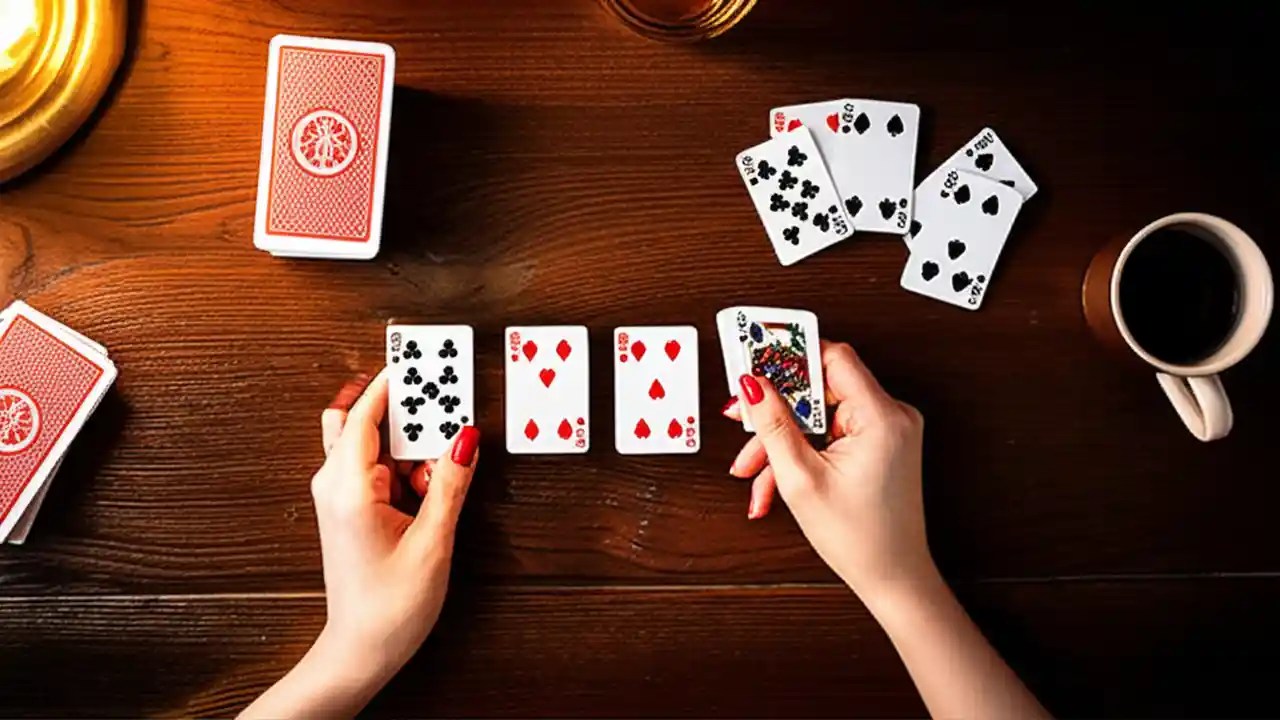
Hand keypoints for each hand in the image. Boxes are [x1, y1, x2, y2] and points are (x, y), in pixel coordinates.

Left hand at [313, 367, 479, 679]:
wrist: (361, 651)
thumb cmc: (388, 607)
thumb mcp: (433, 541)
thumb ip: (450, 484)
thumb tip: (465, 437)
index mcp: (348, 488)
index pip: (365, 412)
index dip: (394, 380)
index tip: (420, 355)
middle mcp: (336, 485)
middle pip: (365, 419)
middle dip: (407, 410)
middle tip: (445, 400)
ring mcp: (341, 496)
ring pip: (375, 443)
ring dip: (410, 444)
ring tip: (443, 461)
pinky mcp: (353, 507)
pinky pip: (378, 467)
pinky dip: (406, 466)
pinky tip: (430, 485)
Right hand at [725, 341, 931, 601]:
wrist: (894, 579)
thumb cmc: (860, 539)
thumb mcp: (801, 478)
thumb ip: (773, 423)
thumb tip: (752, 383)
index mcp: (880, 416)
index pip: (832, 357)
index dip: (790, 353)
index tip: (756, 353)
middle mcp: (891, 416)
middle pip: (819, 389)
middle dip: (775, 412)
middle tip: (740, 421)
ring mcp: (887, 431)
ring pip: (819, 416)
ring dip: (782, 441)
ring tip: (752, 472)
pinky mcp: (880, 445)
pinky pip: (831, 434)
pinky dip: (802, 452)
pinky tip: (775, 482)